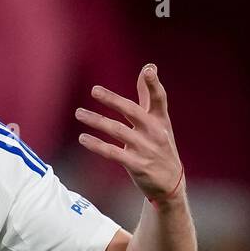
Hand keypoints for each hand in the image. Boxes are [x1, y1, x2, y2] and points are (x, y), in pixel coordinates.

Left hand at [75, 64, 183, 203]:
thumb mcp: (159, 122)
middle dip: (113, 100)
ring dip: (97, 121)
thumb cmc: (160, 146)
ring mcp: (146, 149)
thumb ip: (149, 96)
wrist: (171, 183)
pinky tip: (83, 138)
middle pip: (133, 111)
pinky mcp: (137, 165)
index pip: (159, 98)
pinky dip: (97, 145)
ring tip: (79, 113)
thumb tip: (148, 67)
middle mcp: (155, 132)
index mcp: (161, 119)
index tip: (149, 70)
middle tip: (94, 90)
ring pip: (118, 131)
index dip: (154, 84)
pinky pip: (113, 153)